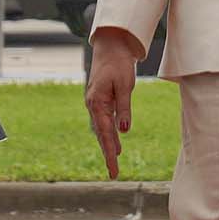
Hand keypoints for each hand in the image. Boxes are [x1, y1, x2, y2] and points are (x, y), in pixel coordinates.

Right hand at [84, 26, 143, 176]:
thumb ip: (124, 109)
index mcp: (97, 103)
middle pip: (101, 135)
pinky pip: (105, 121)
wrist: (112, 46)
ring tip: (115, 161)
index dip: (109, 153)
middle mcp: (93, 105)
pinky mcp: (101, 100)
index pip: (104, 134)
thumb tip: (123, 131)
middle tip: (114, 174)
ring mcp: (96, 103)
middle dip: (108, 154)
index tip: (114, 169)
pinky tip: (115, 142)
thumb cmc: (119, 64)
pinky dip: (110, 133)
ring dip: (109, 145)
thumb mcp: (125, 86)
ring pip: (102, 129)